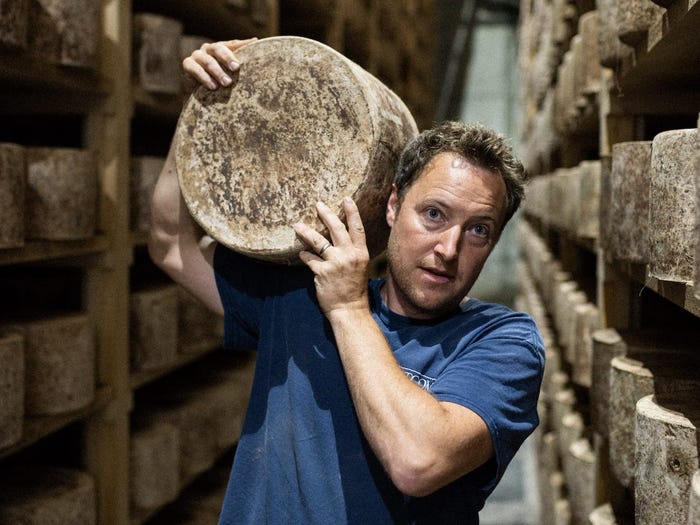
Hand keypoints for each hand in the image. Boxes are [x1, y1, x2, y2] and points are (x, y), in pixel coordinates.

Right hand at [182, 38, 256, 91]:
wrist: (199, 93)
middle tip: (236, 68)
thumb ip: (241, 56)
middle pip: (218, 49)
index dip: (241, 46)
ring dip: (217, 72)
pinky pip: (194, 69)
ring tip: (227, 83)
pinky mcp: (188, 65)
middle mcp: (208, 49)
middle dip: (227, 58)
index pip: (231, 44)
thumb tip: (256, 40)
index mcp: (220, 48)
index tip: (248, 52)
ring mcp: (197, 56)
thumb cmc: (219, 80)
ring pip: (207, 61)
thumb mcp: (230, 70)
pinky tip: (213, 87)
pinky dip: (204, 78)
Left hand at [293, 197, 370, 317]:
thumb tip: (337, 239)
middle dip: (327, 214)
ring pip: (318, 241)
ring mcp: (336, 263)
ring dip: (306, 231)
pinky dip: (304, 256)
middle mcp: (349, 255)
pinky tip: (302, 254)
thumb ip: (351, 252)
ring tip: (297, 225)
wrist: (349, 309)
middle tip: (318, 204)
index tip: (346, 199)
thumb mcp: (359, 267)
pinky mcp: (323, 272)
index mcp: (361, 253)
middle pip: (337, 229)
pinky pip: (310, 259)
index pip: (357, 228)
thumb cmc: (354, 288)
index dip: (352, 212)